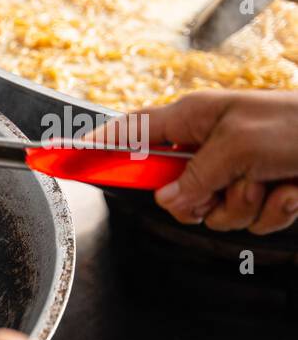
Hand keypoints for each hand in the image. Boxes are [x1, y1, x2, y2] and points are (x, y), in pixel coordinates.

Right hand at [86, 90, 297, 233]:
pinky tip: (289, 189)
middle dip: (199, 201)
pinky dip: (272, 211)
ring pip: (212, 213)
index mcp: (194, 118)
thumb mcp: (238, 146)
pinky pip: (247, 221)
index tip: (64, 158)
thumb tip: (167, 200)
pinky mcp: (259, 192)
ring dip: (244, 206)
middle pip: (170, 191)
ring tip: (270, 180)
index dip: (97, 147)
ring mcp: (233, 171)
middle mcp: (209, 145)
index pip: (130, 133)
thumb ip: (194, 178)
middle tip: (221, 188)